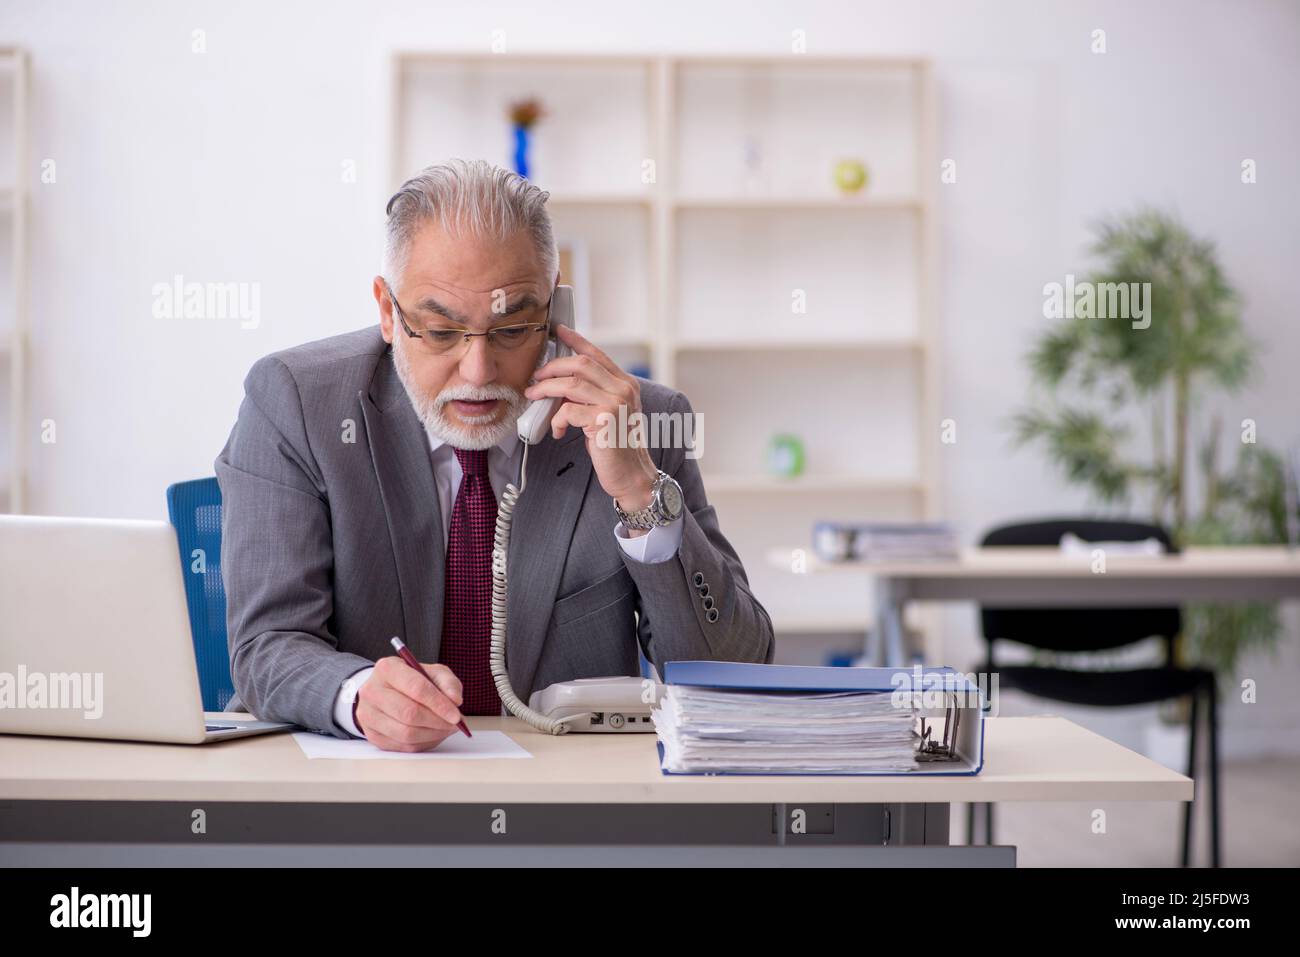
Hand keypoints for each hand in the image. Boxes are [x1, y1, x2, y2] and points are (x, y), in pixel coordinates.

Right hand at [355, 656, 464, 752]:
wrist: (387, 691)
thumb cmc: (412, 681)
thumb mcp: (433, 673)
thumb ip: (448, 682)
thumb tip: (455, 700)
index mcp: (388, 668)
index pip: (416, 687)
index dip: (439, 704)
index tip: (456, 715)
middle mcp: (372, 691)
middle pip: (409, 713)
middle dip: (437, 722)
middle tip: (454, 724)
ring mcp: (368, 714)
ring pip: (405, 734)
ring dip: (432, 735)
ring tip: (445, 729)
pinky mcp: (371, 734)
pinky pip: (402, 746)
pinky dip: (423, 743)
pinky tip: (431, 734)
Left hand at [525, 324, 657, 534]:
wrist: (632, 475)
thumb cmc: (616, 446)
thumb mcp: (608, 413)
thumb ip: (591, 395)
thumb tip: (560, 384)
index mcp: (626, 384)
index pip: (597, 354)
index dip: (576, 340)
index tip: (558, 331)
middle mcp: (624, 389)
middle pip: (580, 364)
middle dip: (552, 367)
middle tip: (536, 378)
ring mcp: (615, 404)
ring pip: (570, 384)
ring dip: (546, 390)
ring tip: (534, 397)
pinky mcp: (604, 421)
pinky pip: (568, 411)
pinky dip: (556, 420)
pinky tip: (556, 431)